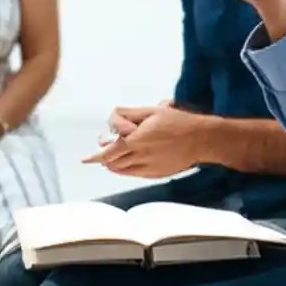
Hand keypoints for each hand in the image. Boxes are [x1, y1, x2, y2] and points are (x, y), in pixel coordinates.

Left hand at [81, 104, 204, 178]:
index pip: (109, 152)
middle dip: (104, 156)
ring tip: (115, 154)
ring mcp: (149, 168)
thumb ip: (128, 115)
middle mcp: (141, 156)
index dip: (94, 156)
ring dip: (114, 164)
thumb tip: (112, 122)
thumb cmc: (178, 122)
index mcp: (137, 140)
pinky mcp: (157, 174)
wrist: (201, 139)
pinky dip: (126, 169)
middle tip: (105, 145)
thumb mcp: (151, 111)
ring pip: (122, 170)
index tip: (85, 159)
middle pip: (113, 163)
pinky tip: (128, 161)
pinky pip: (134, 174)